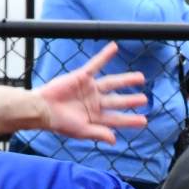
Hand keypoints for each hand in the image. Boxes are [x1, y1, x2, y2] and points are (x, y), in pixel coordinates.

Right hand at [35, 42, 149, 144]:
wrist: (43, 109)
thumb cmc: (60, 123)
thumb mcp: (82, 131)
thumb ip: (99, 134)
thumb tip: (115, 141)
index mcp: (95, 117)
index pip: (117, 119)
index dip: (130, 120)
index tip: (144, 121)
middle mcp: (95, 102)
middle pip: (117, 101)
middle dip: (131, 100)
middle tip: (145, 99)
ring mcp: (89, 89)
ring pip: (111, 83)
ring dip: (126, 80)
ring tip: (141, 78)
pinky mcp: (82, 76)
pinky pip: (96, 64)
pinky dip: (105, 56)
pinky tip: (114, 47)